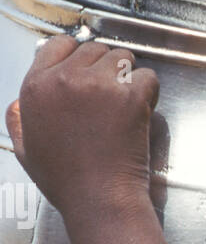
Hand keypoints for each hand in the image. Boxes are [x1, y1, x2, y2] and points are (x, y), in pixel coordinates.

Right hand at [5, 35, 160, 224]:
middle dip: (104, 68)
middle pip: (93, 49)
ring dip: (127, 76)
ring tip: (124, 104)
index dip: (76, 57)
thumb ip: (19, 119)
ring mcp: (99, 85)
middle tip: (109, 96)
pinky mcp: (130, 96)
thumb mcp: (26, 149)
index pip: (58, 45)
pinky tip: (140, 111)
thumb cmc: (66, 181)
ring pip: (122, 58)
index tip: (87, 71)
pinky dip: (148, 91)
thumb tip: (19, 103)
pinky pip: (148, 76)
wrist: (99, 199)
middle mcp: (64, 79)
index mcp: (36, 87)